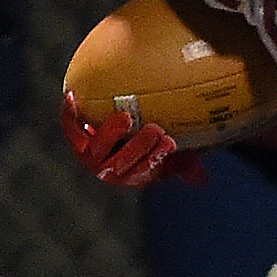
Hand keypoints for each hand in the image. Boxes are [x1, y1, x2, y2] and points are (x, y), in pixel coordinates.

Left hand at [59, 90, 206, 188]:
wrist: (113, 141)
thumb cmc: (145, 150)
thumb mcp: (167, 159)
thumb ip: (184, 166)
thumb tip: (204, 179)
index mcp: (131, 175)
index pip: (143, 169)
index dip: (155, 158)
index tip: (171, 142)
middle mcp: (107, 168)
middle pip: (121, 162)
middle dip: (139, 147)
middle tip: (157, 130)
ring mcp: (89, 153)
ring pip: (97, 148)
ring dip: (111, 134)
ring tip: (126, 118)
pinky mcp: (75, 136)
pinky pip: (71, 126)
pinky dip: (72, 113)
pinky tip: (77, 96)